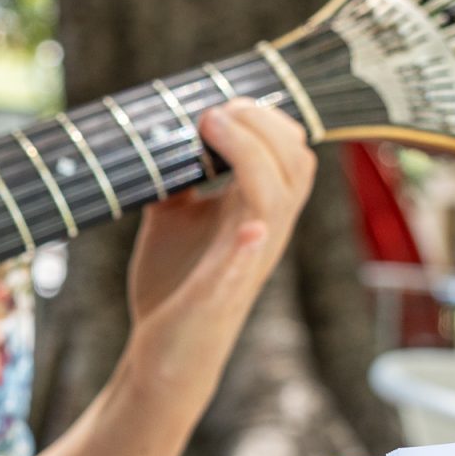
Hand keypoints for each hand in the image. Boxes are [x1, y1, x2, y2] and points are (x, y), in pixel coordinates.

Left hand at [124, 98, 315, 387]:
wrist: (163, 353)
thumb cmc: (175, 285)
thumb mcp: (174, 216)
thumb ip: (177, 176)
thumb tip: (158, 129)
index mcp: (256, 211)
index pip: (291, 152)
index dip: (266, 117)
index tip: (219, 102)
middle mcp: (262, 232)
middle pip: (296, 166)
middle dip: (262, 124)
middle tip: (215, 110)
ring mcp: (244, 263)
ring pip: (278, 202)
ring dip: (250, 158)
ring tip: (213, 129)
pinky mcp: (217, 295)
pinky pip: (244, 267)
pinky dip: (248, 245)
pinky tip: (250, 228)